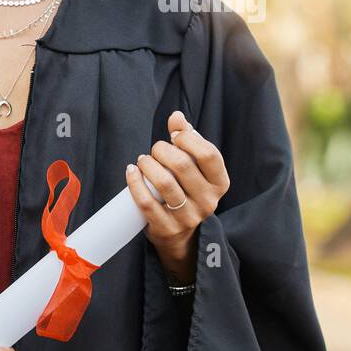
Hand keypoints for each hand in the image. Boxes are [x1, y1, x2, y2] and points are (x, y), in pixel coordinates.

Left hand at [125, 109, 229, 281]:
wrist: (179, 234)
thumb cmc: (185, 190)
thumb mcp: (193, 167)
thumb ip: (187, 140)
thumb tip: (176, 116)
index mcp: (220, 183)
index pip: (209, 155)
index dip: (188, 139)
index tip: (174, 136)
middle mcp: (208, 201)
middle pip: (183, 166)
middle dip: (162, 150)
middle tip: (154, 150)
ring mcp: (188, 217)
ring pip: (164, 183)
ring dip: (148, 165)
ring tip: (142, 161)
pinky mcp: (166, 228)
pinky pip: (147, 203)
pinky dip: (135, 183)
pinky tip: (131, 171)